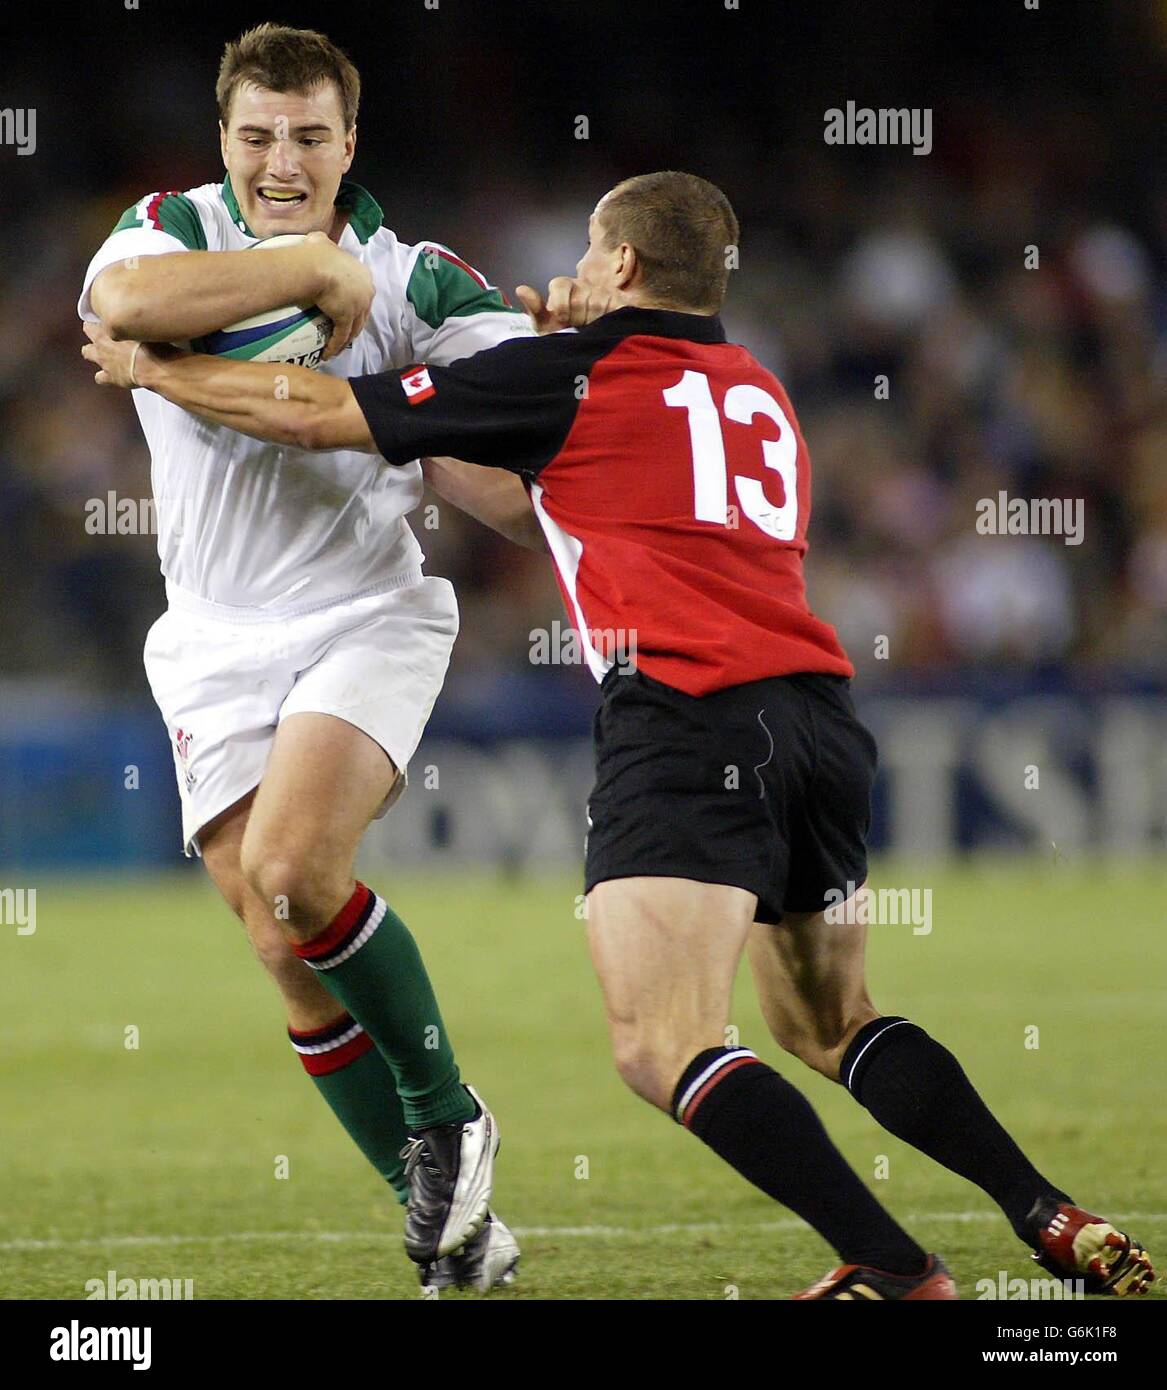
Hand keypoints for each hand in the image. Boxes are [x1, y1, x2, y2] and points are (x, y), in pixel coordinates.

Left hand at [82, 320, 180, 387]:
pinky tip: (111, 376)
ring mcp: (104, 361)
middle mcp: (102, 343)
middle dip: (93, 332)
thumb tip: (146, 317)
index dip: (102, 319)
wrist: (154, 367)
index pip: (96, 317)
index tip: (110, 318)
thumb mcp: (146, 326)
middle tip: (103, 333)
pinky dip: (103, 377)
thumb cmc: (152, 345)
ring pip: (87, 353)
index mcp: (108, 328)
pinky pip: (100, 378)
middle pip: (88, 332)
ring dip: (92, 353)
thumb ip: (139, 322)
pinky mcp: (110, 377)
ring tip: (102, 352)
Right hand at [305, 230, 373, 359]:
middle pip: (362, 313)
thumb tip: (315, 241)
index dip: (355, 302)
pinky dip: (335, 346)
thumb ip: (323, 243)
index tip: (345, 309)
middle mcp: (366, 292)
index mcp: (363, 275)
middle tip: (343, 331)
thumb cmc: (317, 253)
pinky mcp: (347, 319)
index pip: (362, 292)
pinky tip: (328, 354)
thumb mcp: (322, 242)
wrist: (315, 266)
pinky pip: (342, 337)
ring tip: (337, 347)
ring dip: (347, 339)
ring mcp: (358, 307)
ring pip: (355, 328)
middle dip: (355, 323)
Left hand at [515, 277, 617, 332]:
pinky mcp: (621, 302)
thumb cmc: (564, 338)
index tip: (562, 319)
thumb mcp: (546, 328)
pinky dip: (608, 321)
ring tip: (591, 329)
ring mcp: (603, 293)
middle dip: (576, 317)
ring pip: (596, 305)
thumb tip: (520, 288)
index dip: (560, 305)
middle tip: (577, 327)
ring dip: (593, 322)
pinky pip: (613, 308)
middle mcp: (583, 286)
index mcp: (563, 286)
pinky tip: (605, 326)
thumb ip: (536, 309)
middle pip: (577, 299)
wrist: (589, 353)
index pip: (558, 285)